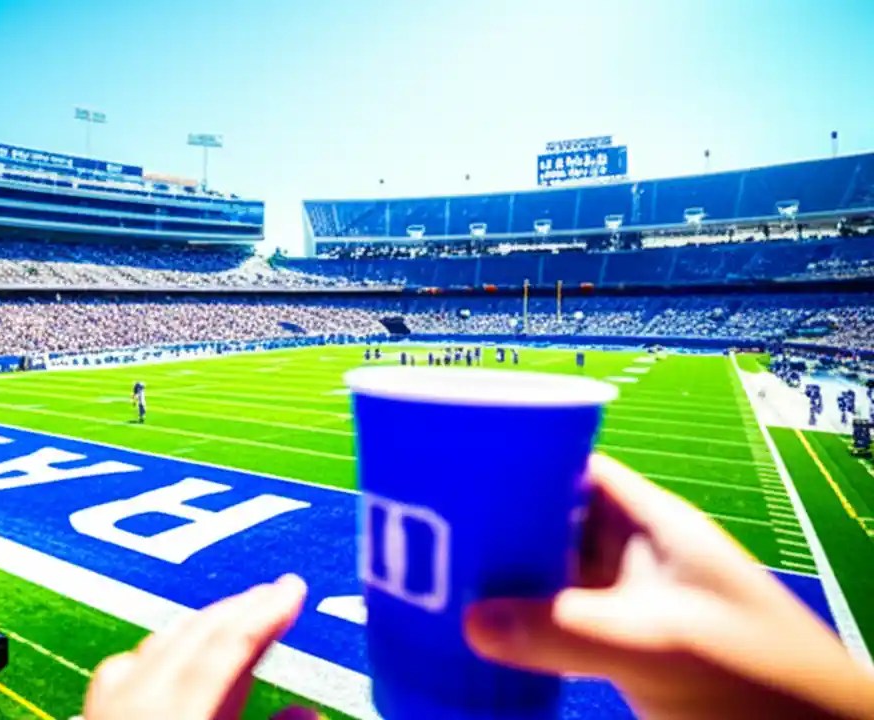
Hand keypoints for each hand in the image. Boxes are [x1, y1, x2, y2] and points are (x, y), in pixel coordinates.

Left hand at [82, 574, 319, 719]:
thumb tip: (310, 712)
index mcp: (178, 713)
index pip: (227, 648)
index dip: (265, 614)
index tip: (293, 586)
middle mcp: (136, 701)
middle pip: (191, 638)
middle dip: (237, 610)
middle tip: (276, 592)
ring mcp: (106, 708)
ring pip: (156, 646)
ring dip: (200, 625)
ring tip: (235, 614)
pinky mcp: (94, 716)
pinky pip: (126, 668)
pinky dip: (159, 652)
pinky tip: (170, 656)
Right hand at [465, 454, 873, 718]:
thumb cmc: (759, 677)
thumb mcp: (659, 644)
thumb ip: (567, 629)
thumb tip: (470, 621)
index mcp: (649, 524)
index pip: (568, 466)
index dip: (510, 462)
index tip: (446, 471)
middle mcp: (631, 556)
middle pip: (542, 521)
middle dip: (485, 528)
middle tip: (415, 536)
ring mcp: (622, 604)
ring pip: (540, 577)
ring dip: (492, 582)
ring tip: (427, 585)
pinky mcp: (616, 651)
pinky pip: (548, 626)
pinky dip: (511, 628)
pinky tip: (470, 639)